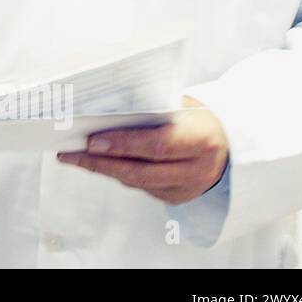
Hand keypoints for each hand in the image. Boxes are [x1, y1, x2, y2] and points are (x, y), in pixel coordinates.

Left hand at [56, 97, 229, 203]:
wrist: (230, 144)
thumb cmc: (199, 117)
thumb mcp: (185, 105)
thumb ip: (154, 108)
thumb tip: (107, 105)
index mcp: (202, 140)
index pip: (157, 146)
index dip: (123, 145)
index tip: (92, 140)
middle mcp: (197, 169)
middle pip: (141, 172)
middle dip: (102, 163)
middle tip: (71, 153)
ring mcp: (187, 188)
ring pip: (137, 182)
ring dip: (102, 169)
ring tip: (72, 156)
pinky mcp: (176, 197)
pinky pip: (140, 187)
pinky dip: (116, 173)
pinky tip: (95, 162)